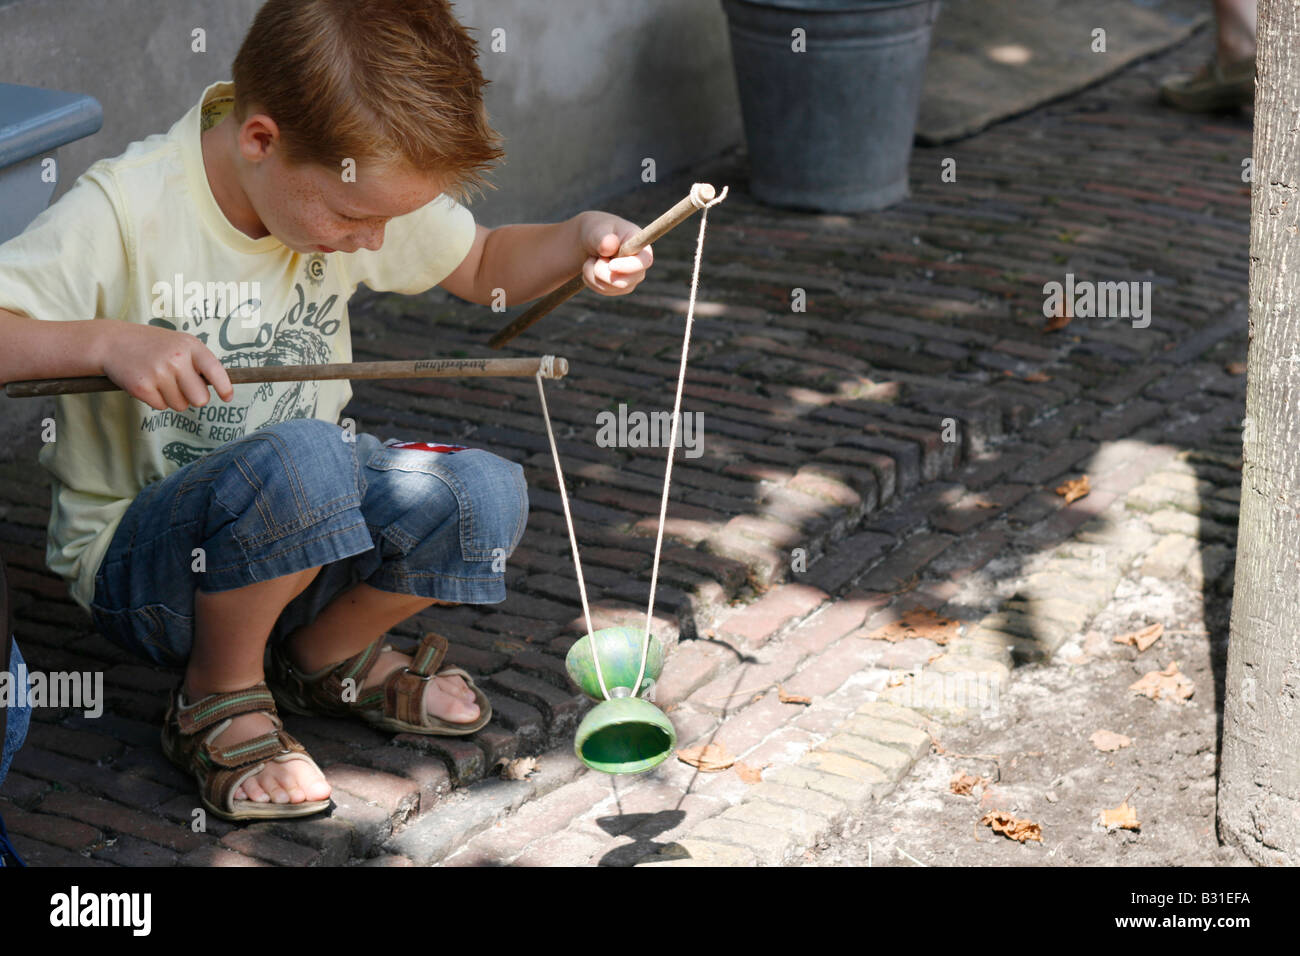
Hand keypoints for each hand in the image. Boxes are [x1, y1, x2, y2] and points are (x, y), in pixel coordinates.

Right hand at [99, 323, 233, 411]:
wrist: (112, 342)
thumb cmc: (153, 346)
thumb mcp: (179, 343)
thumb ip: (199, 362)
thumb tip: (221, 387)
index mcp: (190, 346)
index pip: (216, 371)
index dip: (225, 388)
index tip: (228, 398)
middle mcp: (176, 359)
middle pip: (200, 399)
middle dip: (193, 398)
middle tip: (180, 386)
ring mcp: (159, 373)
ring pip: (181, 405)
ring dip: (172, 398)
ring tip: (159, 379)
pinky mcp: (142, 387)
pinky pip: (161, 407)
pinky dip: (155, 400)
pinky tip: (147, 383)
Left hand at [578, 212, 652, 295]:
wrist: (590, 241)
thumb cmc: (598, 231)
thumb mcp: (598, 230)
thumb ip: (603, 238)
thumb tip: (610, 246)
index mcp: (640, 246)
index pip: (644, 261)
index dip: (629, 267)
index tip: (611, 265)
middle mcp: (639, 266)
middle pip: (623, 282)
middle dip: (601, 272)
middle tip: (593, 258)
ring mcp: (630, 279)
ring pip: (609, 287)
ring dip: (593, 272)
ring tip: (592, 257)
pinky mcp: (619, 288)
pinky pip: (601, 289)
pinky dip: (590, 278)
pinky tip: (592, 266)